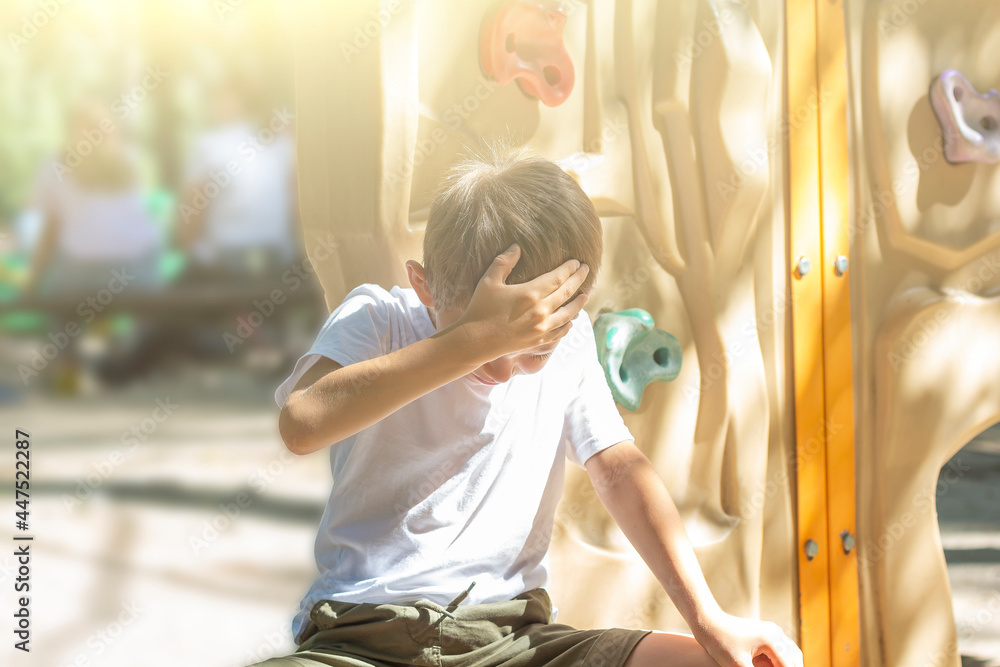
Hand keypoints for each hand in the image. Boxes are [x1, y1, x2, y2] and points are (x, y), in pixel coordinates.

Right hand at [454, 243, 589, 359]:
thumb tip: (517, 247)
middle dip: (578, 279)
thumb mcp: (489, 281)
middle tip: (586, 270)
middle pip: (567, 292)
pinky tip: (570, 322)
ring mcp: (542, 328)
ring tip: (585, 296)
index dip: (569, 268)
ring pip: (568, 314)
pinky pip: (560, 332)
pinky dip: (568, 325)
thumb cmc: (480, 309)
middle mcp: (541, 311)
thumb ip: (504, 262)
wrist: (475, 341)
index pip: (558, 277)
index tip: (577, 262)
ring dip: (579, 303)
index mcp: (531, 293)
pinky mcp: (538, 342)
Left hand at [693, 611, 802, 666]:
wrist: (708, 622)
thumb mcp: (738, 666)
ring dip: (788, 665)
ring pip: (790, 654)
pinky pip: (781, 650)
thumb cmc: (720, 643)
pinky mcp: (765, 633)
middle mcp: (776, 634)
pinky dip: (781, 661)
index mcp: (772, 641)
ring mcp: (771, 632)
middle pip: (794, 660)